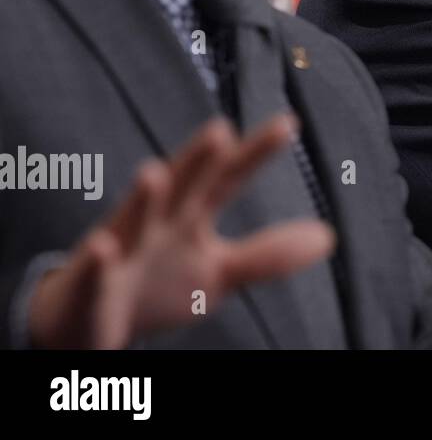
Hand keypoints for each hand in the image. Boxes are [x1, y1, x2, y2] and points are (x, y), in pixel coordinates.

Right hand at [28, 115, 334, 348]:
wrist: (90, 320)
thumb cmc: (157, 284)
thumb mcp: (219, 272)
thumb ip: (268, 253)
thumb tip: (328, 237)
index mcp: (189, 215)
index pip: (228, 178)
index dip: (256, 153)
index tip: (289, 123)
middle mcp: (156, 222)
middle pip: (181, 184)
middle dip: (197, 159)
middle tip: (220, 130)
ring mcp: (121, 251)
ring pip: (131, 219)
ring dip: (142, 197)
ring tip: (153, 171)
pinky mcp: (91, 286)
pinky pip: (94, 273)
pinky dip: (98, 260)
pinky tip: (104, 245)